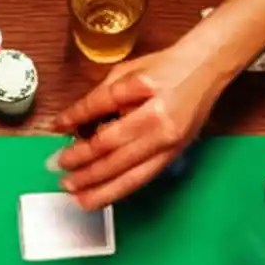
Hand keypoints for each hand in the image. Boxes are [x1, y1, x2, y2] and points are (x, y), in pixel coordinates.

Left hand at [51, 35, 232, 209]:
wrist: (208, 69)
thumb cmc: (167, 68)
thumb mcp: (128, 71)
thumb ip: (99, 97)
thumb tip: (69, 123)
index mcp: (145, 88)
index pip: (101, 104)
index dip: (75, 117)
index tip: (56, 128)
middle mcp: (158, 118)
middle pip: (111, 147)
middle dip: (81, 163)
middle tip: (58, 171)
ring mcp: (168, 140)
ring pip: (127, 172)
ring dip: (97, 186)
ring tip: (74, 194)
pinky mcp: (173, 154)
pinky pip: (142, 178)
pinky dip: (118, 189)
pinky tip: (100, 196)